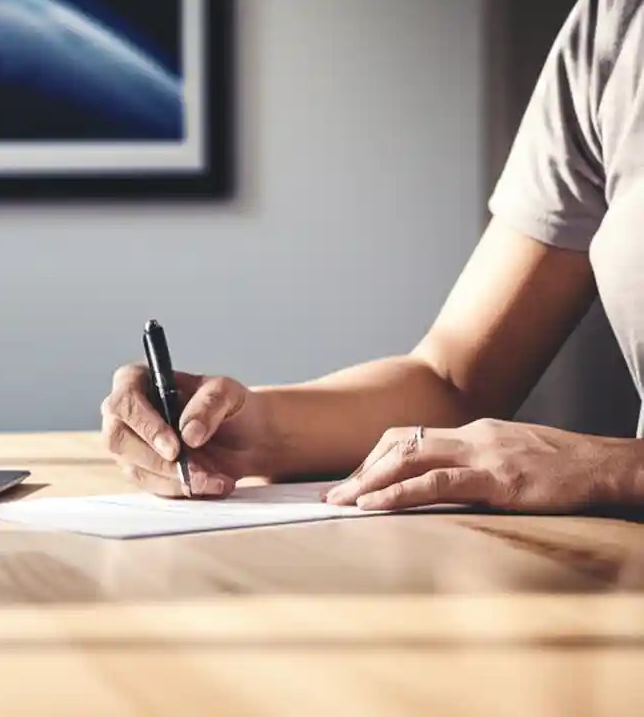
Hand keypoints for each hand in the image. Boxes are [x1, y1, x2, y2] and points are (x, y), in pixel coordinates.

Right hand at [100, 365, 274, 497]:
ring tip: (213, 478)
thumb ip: (209, 404)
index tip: (174, 448)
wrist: (243, 439)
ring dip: (175, 480)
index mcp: (137, 381)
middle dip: (157, 461)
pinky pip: (151, 487)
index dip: (145, 426)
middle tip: (195, 470)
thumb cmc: (227, 407)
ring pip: (134, 469)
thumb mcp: (227, 393)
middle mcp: (124, 414)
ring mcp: (129, 445)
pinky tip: (208, 485)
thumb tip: (188, 432)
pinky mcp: (140, 471)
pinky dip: (180, 490)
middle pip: (117, 440)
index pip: (124, 402)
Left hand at [325, 419, 637, 511]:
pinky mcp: (496, 480)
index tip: (351, 483)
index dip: (374, 460)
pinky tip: (377, 506)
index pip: (408, 439)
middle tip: (332, 496)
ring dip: (369, 482)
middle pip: (398, 446)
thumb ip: (475, 466)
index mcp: (472, 433)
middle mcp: (470, 437)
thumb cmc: (563, 469)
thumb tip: (442, 483)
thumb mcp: (510, 459)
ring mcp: (482, 455)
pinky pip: (437, 484)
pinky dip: (400, 493)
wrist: (607, 466)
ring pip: (409, 460)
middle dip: (361, 471)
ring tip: (342, 503)